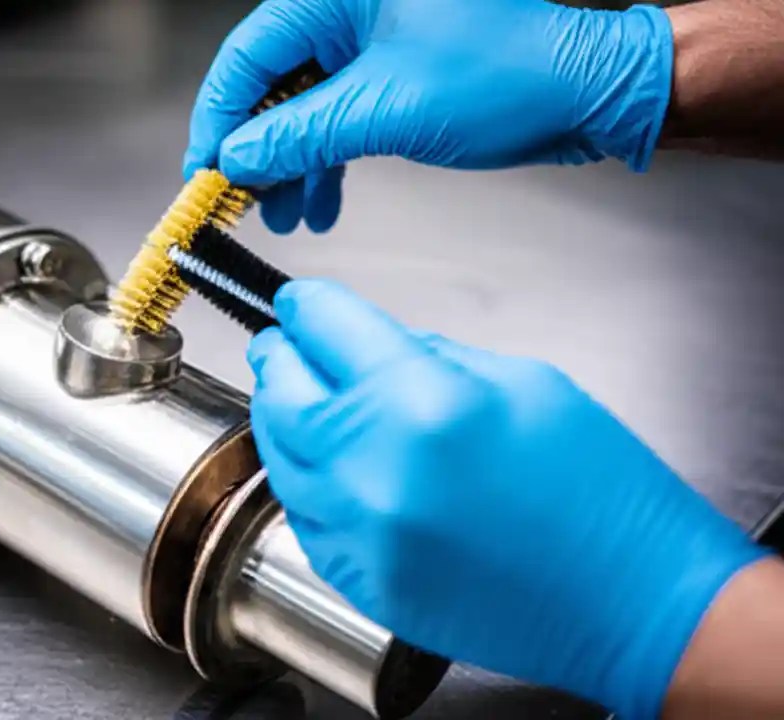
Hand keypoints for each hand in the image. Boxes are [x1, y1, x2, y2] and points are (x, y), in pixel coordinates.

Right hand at [184, 0, 673, 233]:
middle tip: (239, 201)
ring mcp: (372, 40)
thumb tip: (236, 160)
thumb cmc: (511, 73)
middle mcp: (350, 9)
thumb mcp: (383, 109)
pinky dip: (326, 161)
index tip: (203, 170)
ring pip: (302, 107)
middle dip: (256, 150)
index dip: (219, 119)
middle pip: (271, 82)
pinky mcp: (391, 72)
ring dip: (291, 166)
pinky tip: (321, 203)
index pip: (248, 55)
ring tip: (286, 217)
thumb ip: (297, 136)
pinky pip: (336, 117)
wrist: (589, 92)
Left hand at [247, 279, 765, 717]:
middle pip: (284, 394)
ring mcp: (363, 534)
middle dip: (280, 359)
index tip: (300, 303)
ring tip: (294, 402)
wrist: (634, 601)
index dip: (307, 308)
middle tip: (281, 346)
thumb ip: (431, 355)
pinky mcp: (363, 583)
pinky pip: (305, 522)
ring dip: (282, 423)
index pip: (327, 329)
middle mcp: (376, 469)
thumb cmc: (600, 492)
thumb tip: (368, 344)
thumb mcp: (525, 382)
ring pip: (282, 461)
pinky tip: (324, 468)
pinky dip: (306, 487)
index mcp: (423, 402)